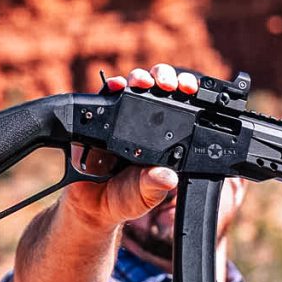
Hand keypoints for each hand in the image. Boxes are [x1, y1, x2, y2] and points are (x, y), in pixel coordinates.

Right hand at [60, 64, 197, 229]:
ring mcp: (123, 118)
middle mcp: (147, 125)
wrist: (90, 203)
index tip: (191, 91)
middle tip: (169, 84)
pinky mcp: (100, 118)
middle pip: (161, 90)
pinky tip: (116, 86)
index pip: (183, 111)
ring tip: (143, 82)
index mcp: (166, 140)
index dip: (189, 96)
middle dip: (168, 78)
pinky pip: (107, 96)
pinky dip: (112, 86)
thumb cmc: (124, 197)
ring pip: (136, 87)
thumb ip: (155, 186)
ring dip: (141, 78)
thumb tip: (168, 176)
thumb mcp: (145, 195)